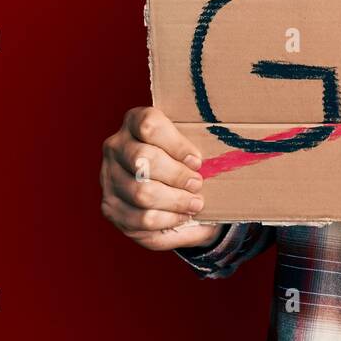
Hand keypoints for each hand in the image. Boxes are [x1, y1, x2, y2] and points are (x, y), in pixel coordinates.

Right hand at [100, 106, 224, 250]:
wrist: (166, 187)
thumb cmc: (184, 161)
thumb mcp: (191, 146)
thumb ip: (201, 146)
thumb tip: (232, 153)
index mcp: (134, 121)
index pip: (149, 125)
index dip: (176, 145)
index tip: (197, 161)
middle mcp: (116, 146)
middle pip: (143, 159)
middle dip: (177, 175)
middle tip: (197, 183)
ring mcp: (108, 177)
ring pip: (141, 192)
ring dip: (175, 201)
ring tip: (195, 203)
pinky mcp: (110, 207)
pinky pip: (140, 218)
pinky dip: (167, 219)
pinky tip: (181, 216)